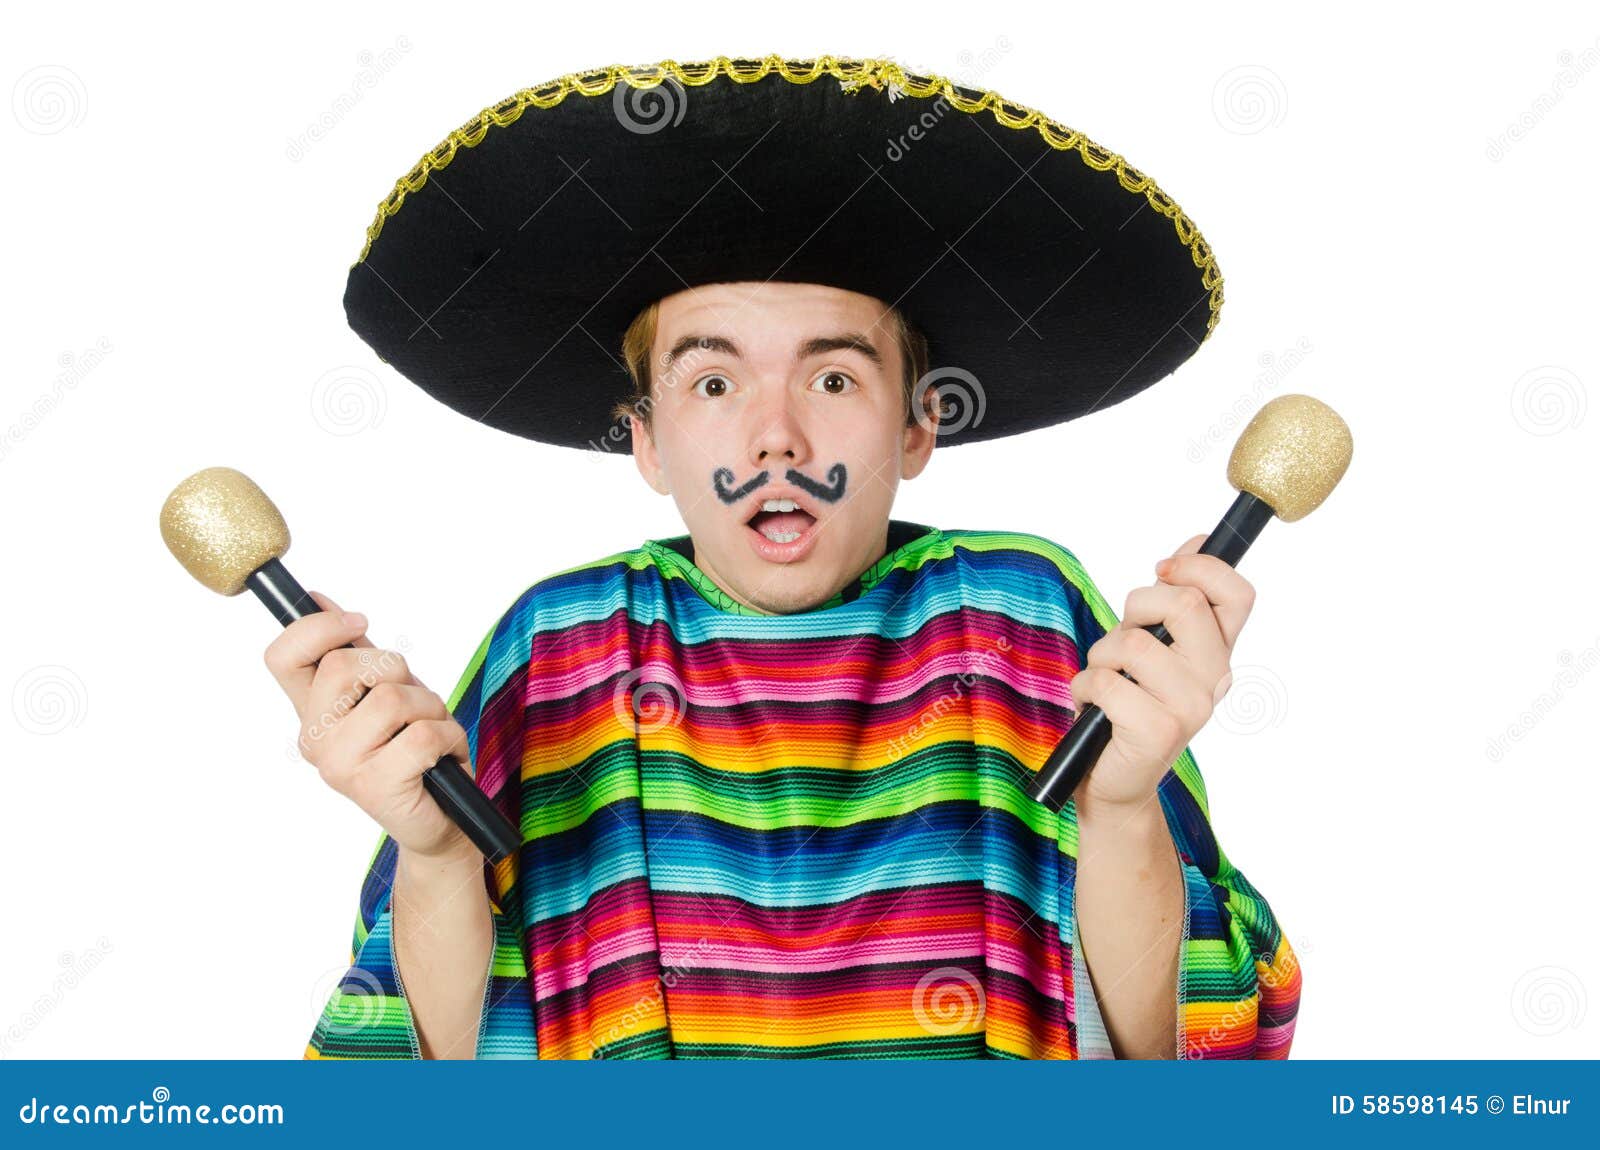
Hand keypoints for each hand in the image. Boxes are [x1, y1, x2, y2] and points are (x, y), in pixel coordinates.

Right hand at [263, 590, 477, 862]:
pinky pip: (422, 735)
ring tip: (430, 734)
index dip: (317, 628)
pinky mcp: (373, 787)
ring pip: (392, 698)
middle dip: (397, 671)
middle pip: (346, 665)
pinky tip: (441, 758)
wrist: (439, 818)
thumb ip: (353, 652)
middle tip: (412, 704)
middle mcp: (315, 739)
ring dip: (430, 708)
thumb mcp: (385, 691)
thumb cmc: (414, 750)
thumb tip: (316, 599)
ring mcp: (339, 765)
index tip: (357, 622)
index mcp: (311, 712)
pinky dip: (448, 737)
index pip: (283, 657)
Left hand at [1068, 534, 1255, 811]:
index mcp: (1218, 653)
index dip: (1201, 567)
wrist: (1112, 780)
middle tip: (1123, 636)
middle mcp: (1214, 680)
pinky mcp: (1158, 733)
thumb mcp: (1152, 645)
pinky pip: (1107, 682)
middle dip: (1137, 606)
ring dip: (1102, 654)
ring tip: (1104, 678)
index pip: (1238, 594)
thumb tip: (1197, 540)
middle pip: (1185, 605)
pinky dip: (1085, 687)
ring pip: (1135, 644)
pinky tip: (1092, 705)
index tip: (1163, 570)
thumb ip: (1173, 600)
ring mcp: (1191, 709)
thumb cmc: (1127, 705)